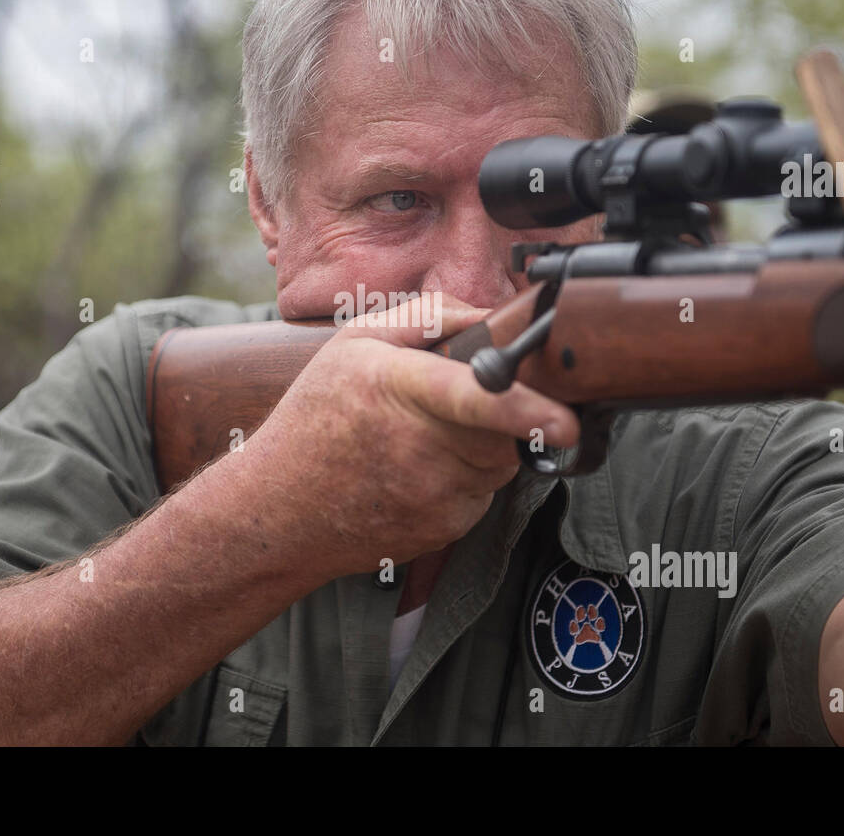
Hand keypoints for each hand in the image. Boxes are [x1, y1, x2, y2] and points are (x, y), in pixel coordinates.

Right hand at [243, 293, 580, 578]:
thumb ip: (426, 317)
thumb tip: (489, 314)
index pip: (475, 398)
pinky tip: (415, 473)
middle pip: (505, 426)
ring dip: (480, 444)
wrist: (278, 510)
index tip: (565, 421)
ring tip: (419, 439)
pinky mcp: (445, 529)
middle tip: (446, 405)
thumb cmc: (314, 419)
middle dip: (496, 412)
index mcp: (399, 389)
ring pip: (500, 461)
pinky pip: (482, 494)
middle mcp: (421, 447)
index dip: (525, 408)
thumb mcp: (353, 343)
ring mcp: (434, 495)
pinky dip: (464, 479)